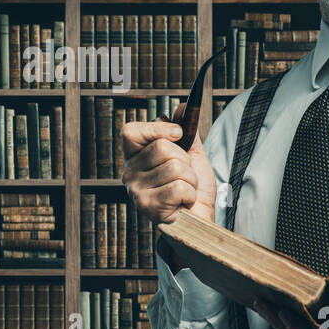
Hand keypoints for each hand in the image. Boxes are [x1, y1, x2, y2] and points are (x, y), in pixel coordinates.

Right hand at [121, 105, 216, 225]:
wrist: (199, 221)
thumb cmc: (192, 189)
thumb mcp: (191, 155)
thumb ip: (186, 131)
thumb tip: (181, 107)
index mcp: (134, 157)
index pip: (131, 131)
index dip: (156, 128)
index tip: (178, 134)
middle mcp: (129, 173)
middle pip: (162, 147)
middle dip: (185, 160)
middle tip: (184, 175)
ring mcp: (136, 191)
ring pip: (174, 168)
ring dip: (190, 179)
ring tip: (185, 190)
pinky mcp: (148, 207)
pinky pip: (178, 187)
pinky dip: (190, 194)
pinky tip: (183, 202)